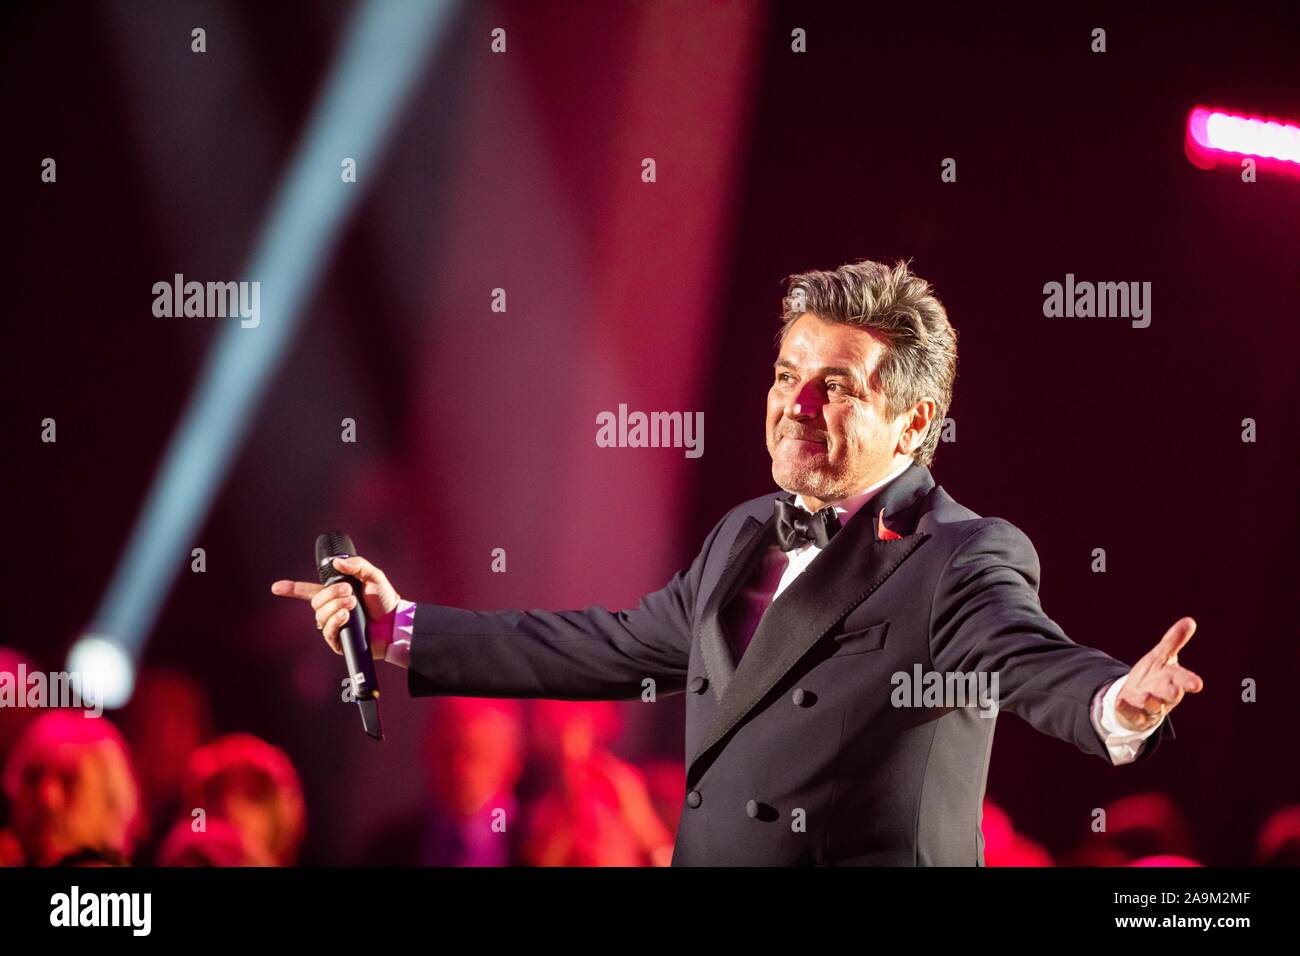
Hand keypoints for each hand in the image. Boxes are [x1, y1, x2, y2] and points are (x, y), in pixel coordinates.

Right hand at [271, 556, 400, 660]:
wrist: (396, 623)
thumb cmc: (385, 600)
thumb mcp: (374, 576)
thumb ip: (357, 565)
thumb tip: (337, 562)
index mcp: (336, 594)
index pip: (308, 591)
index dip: (291, 589)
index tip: (276, 587)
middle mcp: (332, 610)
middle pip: (316, 602)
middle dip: (331, 595)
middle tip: (350, 592)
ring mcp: (335, 626)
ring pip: (320, 615)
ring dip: (335, 607)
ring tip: (353, 605)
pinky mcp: (339, 641)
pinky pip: (328, 630)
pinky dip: (335, 621)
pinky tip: (346, 616)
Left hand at [1115, 617, 1204, 731]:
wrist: (1138, 699)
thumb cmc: (1155, 676)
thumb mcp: (1161, 656)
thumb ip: (1174, 641)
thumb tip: (1189, 620)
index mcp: (1172, 680)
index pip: (1183, 680)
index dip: (1189, 681)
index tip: (1197, 683)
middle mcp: (1163, 695)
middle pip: (1170, 695)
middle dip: (1172, 693)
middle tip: (1175, 691)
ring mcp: (1150, 706)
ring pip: (1152, 706)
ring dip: (1150, 702)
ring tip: (1146, 696)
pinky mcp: (1135, 714)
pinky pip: (1132, 713)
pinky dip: (1126, 709)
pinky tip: (1119, 702)